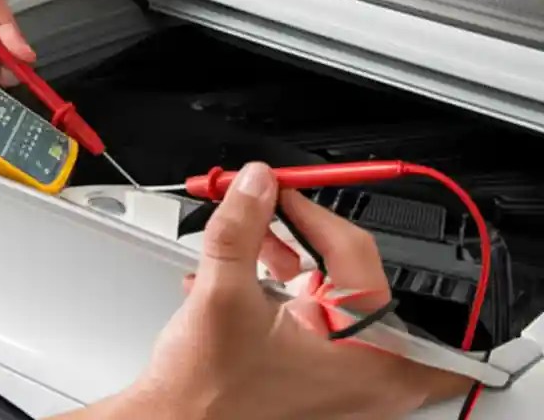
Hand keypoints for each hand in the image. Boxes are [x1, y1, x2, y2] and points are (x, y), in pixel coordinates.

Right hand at [107, 163, 470, 419]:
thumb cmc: (206, 393)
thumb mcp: (221, 292)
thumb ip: (242, 227)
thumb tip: (257, 184)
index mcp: (370, 355)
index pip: (355, 252)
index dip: (309, 213)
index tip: (277, 193)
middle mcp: (371, 371)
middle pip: (349, 271)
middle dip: (303, 243)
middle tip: (266, 221)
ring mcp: (346, 376)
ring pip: (330, 291)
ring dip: (284, 264)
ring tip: (242, 259)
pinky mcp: (321, 375)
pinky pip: (314, 316)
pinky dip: (278, 293)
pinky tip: (236, 284)